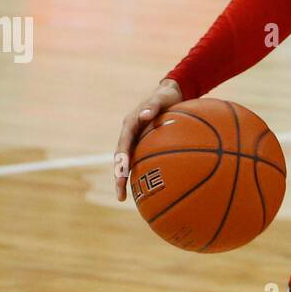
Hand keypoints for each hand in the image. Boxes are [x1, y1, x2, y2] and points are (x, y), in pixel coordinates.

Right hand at [114, 79, 181, 200]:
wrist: (171, 93)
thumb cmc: (167, 96)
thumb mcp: (161, 98)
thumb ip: (153, 106)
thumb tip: (145, 115)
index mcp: (130, 124)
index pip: (122, 146)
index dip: (121, 161)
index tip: (121, 175)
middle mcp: (130, 133)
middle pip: (121, 159)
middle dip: (119, 177)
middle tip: (120, 196)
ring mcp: (135, 139)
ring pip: (128, 161)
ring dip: (125, 178)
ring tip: (124, 197)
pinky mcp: (143, 143)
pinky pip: (139, 159)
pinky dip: (138, 172)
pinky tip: (145, 187)